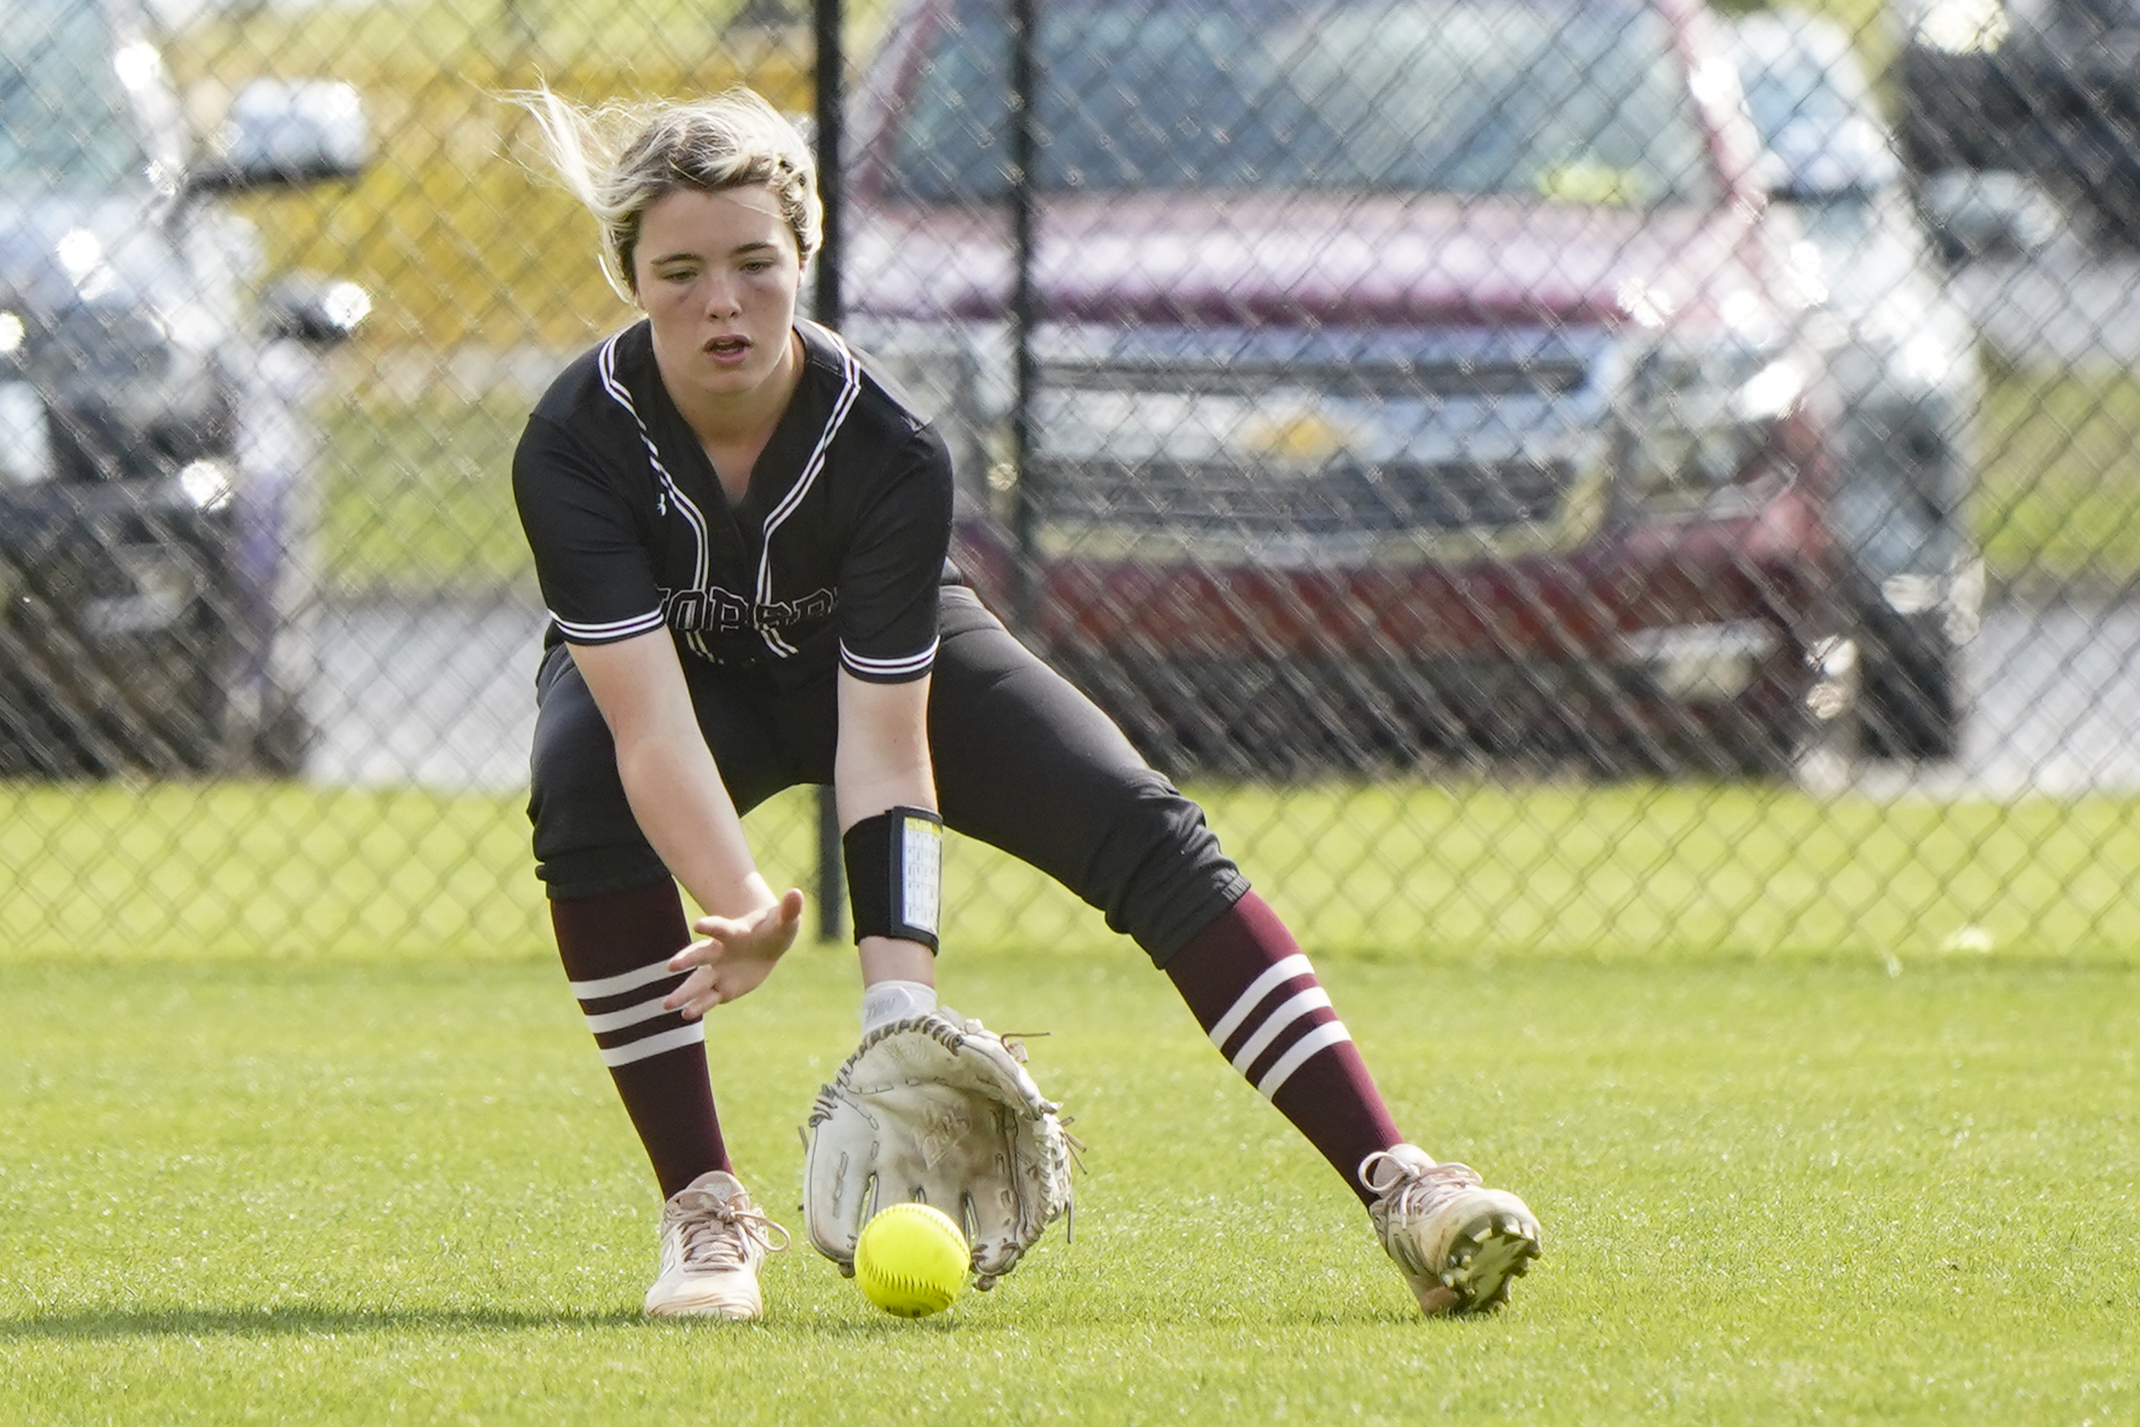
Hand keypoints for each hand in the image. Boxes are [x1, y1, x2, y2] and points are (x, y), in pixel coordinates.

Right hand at [664, 888, 804, 1017]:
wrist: (766, 946)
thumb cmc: (773, 929)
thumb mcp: (785, 920)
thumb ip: (789, 909)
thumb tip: (796, 893)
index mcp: (732, 932)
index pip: (720, 927)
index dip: (711, 925)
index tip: (699, 925)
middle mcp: (719, 952)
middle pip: (700, 955)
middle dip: (687, 960)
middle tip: (672, 966)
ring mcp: (718, 971)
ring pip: (698, 982)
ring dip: (683, 992)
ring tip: (666, 1004)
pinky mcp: (722, 989)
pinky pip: (707, 999)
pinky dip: (697, 1006)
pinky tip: (685, 1014)